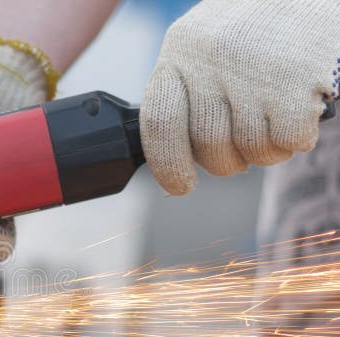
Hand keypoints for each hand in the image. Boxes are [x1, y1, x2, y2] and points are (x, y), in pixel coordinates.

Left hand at [140, 0, 339, 194]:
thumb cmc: (255, 28)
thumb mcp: (205, 46)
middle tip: (244, 147)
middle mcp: (209, 57)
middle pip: (208, 146)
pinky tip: (300, 110)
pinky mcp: (295, 77)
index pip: (159, 123)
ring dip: (267, 150)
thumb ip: (187, 91)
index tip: (180, 185)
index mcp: (179, 50)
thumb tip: (176, 155)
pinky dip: (297, 138)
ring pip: (251, 148)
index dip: (168, 165)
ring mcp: (252, 67)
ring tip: (274, 121)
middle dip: (228, 161)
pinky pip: (288, 139)